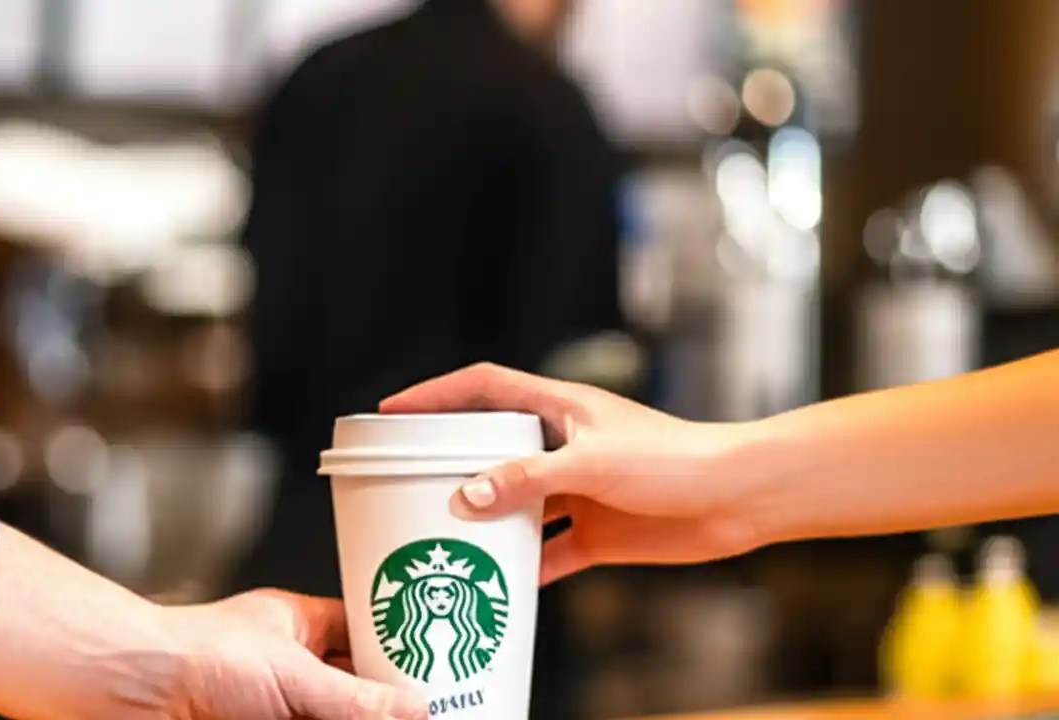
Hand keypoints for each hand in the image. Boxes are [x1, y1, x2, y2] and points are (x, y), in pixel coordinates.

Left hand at [162, 589, 426, 719]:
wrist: (129, 697)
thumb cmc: (191, 658)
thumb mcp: (292, 678)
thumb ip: (357, 700)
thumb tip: (416, 707)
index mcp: (300, 628)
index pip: (367, 635)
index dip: (401, 652)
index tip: (438, 673)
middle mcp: (290, 670)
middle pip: (358, 690)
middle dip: (390, 703)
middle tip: (431, 708)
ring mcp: (275, 707)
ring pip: (335, 714)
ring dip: (369, 716)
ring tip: (409, 718)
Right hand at [381, 363, 763, 581]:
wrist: (738, 500)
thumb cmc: (676, 460)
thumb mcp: (594, 462)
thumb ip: (528, 477)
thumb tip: (467, 495)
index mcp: (560, 408)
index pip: (485, 387)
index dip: (437, 394)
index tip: (393, 412)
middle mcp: (563, 445)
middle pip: (491, 446)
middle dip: (450, 463)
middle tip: (405, 482)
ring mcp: (578, 489)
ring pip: (514, 502)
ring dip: (484, 520)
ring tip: (441, 537)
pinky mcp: (597, 531)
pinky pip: (548, 551)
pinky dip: (525, 567)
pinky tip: (500, 586)